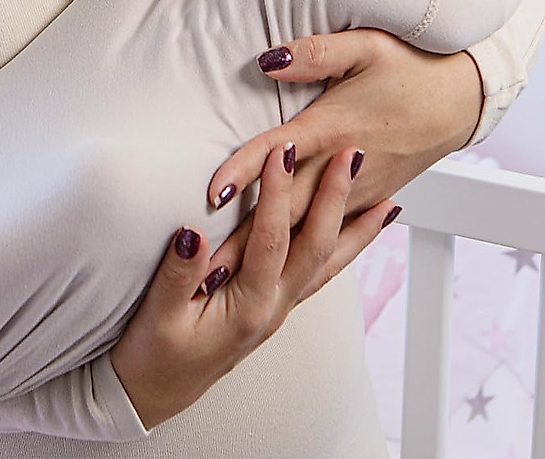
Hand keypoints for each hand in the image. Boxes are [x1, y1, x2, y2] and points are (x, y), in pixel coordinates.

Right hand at [108, 144, 396, 430]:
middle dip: (336, 199)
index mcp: (248, 307)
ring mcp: (278, 308)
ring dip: (358, 230)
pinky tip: (353, 236)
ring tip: (389, 203)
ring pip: (328, 264)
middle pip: (316, 247)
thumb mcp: (158, 315)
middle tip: (351, 156)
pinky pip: (318, 273)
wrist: (157, 392)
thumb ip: (178, 274)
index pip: (270, 240)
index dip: (277, 194)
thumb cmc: (155, 355)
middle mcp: (273, 307)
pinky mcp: (273, 306)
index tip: (282, 152)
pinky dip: (343, 250)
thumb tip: (192, 233)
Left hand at [202, 29, 481, 279]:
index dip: (243, 172)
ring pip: (305, 230)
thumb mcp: (366, 46)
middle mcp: (345, 167)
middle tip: (206, 272)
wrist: (465, 98)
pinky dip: (303, 255)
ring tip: (227, 285)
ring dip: (266, 257)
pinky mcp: (373, 197)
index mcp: (335, 128)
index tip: (211, 194)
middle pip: (285, 209)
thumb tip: (267, 60)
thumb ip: (314, 54)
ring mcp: (361, 189)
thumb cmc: (414, 66)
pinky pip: (332, 234)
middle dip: (244, 241)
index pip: (277, 153)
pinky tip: (279, 273)